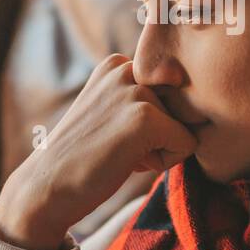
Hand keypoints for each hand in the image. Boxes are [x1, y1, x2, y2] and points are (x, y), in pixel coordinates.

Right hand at [0, 53, 199, 249]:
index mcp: (118, 62)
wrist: (47, 187)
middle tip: (117, 146)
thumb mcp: (113, 112)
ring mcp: (136, 90)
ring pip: (186, 126)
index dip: (153, 124)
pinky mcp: (145, 116)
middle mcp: (128, 66)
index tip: (115, 133)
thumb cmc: (85, 157)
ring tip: (120, 153)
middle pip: (182, 108)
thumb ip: (145, 98)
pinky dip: (164, 163)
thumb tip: (202, 101)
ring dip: (161, 149)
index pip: (171, 93)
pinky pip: (187, 145)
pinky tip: (127, 162)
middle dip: (161, 135)